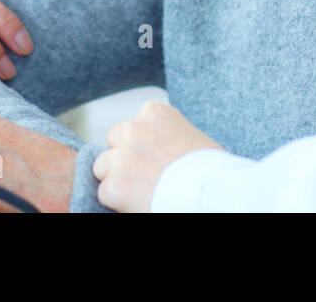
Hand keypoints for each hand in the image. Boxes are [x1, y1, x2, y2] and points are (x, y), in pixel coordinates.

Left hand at [92, 101, 222, 212]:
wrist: (212, 191)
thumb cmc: (212, 168)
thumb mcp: (190, 137)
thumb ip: (166, 135)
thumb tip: (157, 149)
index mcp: (154, 112)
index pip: (134, 125)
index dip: (142, 145)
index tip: (156, 158)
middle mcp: (133, 129)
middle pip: (114, 141)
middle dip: (124, 157)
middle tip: (144, 176)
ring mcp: (121, 157)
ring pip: (102, 166)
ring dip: (117, 178)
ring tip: (141, 191)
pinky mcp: (114, 185)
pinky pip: (105, 192)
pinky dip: (117, 201)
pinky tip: (138, 203)